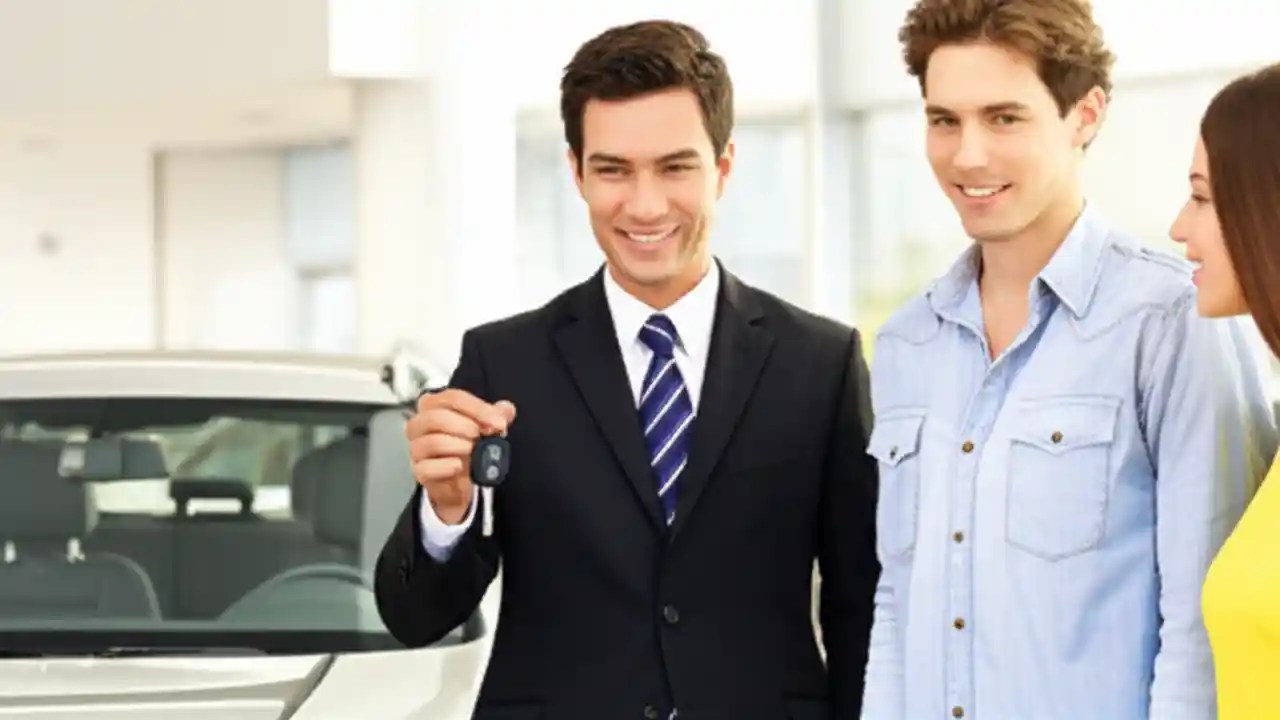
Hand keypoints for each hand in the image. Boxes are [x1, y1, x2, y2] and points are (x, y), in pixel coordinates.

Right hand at [406, 389, 516, 524]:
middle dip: (465, 426)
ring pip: (432, 442)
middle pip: (436, 417)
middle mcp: (420, 424)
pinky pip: (427, 467)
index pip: (452, 398)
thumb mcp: (484, 427)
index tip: (498, 422)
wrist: (456, 480)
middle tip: (482, 435)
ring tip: (472, 450)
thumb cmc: (465, 446)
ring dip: (457, 446)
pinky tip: (459, 467)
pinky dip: (446, 467)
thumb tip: (507, 409)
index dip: (477, 408)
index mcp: (434, 405)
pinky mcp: (419, 471)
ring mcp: (417, 448)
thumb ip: (496, 415)